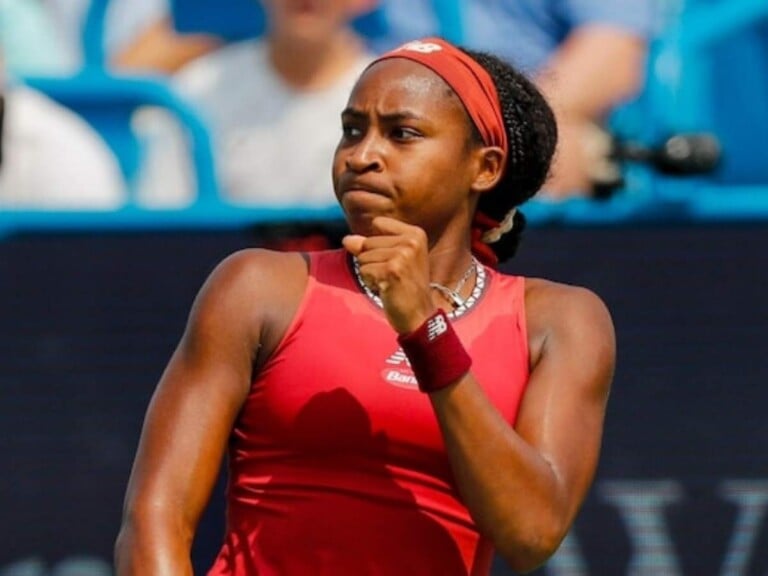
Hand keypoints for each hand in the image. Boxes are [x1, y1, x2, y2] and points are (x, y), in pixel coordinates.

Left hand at [342, 217, 436, 333]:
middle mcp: (411, 242)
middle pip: (368, 242)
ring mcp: (402, 255)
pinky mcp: (391, 270)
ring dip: (371, 273)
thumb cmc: (406, 287)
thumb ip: (369, 245)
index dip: (377, 243)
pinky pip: (364, 270)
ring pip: (363, 257)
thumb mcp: (393, 259)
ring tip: (390, 282)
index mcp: (415, 234)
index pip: (378, 223)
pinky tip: (386, 289)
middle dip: (373, 261)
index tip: (394, 261)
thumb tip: (347, 239)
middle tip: (393, 275)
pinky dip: (370, 282)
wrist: (419, 315)